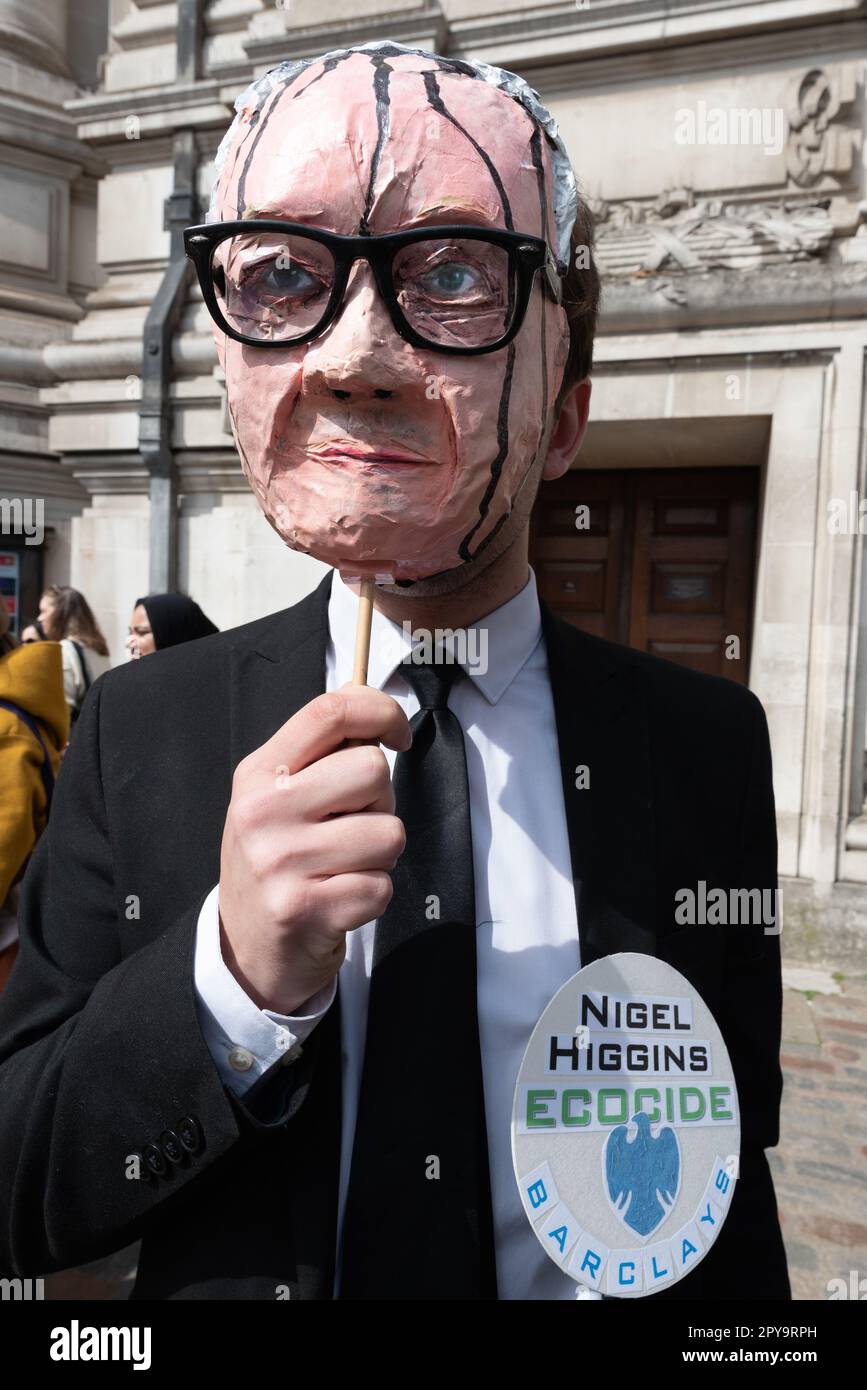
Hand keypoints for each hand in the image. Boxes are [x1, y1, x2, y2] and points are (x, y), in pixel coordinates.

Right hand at [218, 683, 411, 1014]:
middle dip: (380, 800)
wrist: (244, 950)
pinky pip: (381, 886)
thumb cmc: (276, 862)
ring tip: (343, 866)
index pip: (331, 711)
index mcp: (259, 773)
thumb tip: (378, 718)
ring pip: (389, 832)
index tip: (398, 737)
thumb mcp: (277, 799)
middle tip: (351, 826)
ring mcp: (281, 861)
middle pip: (372, 770)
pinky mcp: (305, 908)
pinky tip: (340, 898)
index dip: (382, 712)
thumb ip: (320, 755)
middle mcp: (264, 811)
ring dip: (380, 854)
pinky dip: (372, 895)